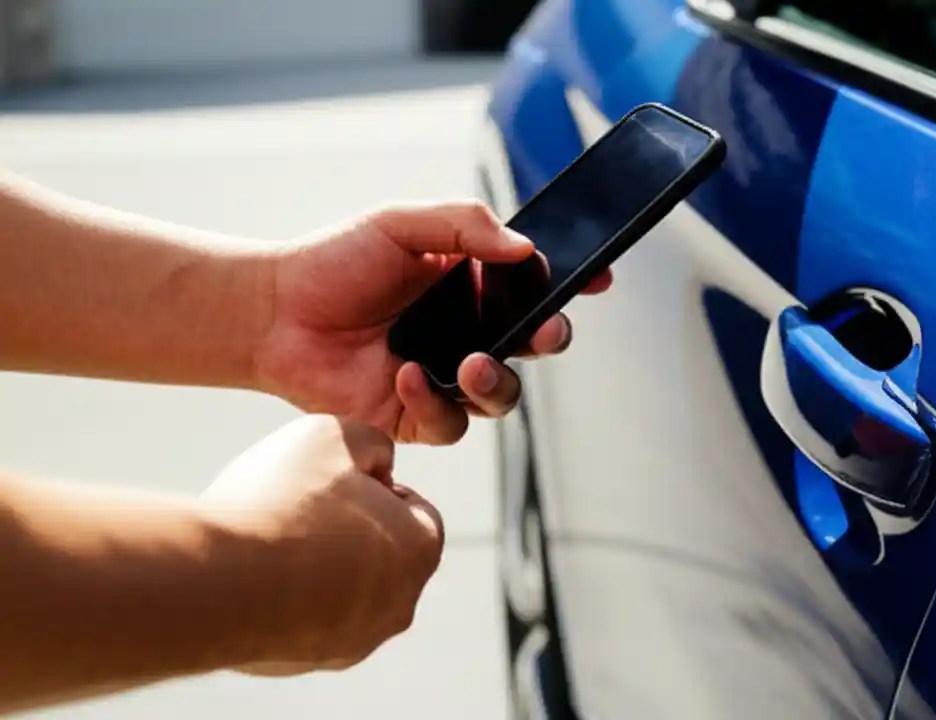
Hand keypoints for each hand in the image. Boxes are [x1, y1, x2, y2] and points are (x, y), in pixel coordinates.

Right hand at [200, 415, 440, 673]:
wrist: (215, 581)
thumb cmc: (283, 502)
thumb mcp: (335, 435)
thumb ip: (371, 444)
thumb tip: (377, 465)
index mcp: (420, 549)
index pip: (414, 509)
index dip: (374, 486)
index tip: (332, 481)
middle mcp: (398, 605)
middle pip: (380, 554)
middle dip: (347, 529)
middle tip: (298, 508)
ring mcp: (353, 641)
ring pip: (342, 592)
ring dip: (315, 567)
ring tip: (269, 541)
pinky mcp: (304, 664)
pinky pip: (301, 622)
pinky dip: (283, 600)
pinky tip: (251, 578)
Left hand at [254, 201, 611, 444]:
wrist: (273, 314)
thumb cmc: (334, 262)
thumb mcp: (400, 223)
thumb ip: (465, 225)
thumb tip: (524, 248)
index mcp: (475, 283)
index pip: (538, 286)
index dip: (573, 283)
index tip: (599, 279)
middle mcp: (469, 332)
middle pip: (534, 344)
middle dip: (551, 338)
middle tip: (547, 331)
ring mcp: (447, 377)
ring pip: (502, 393)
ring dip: (497, 380)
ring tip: (472, 363)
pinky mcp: (417, 416)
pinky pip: (451, 422)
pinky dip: (434, 401)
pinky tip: (405, 377)